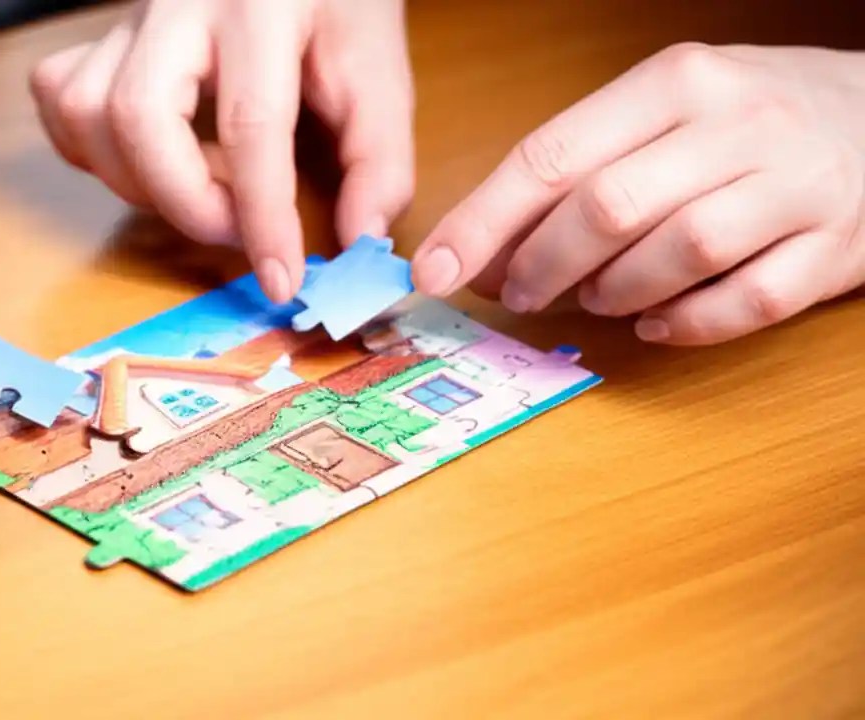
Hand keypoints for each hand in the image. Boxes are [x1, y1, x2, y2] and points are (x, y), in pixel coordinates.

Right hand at [29, 0, 414, 302]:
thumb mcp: (378, 68)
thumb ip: (378, 158)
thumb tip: (357, 241)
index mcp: (260, 6)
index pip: (250, 123)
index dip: (264, 217)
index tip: (281, 278)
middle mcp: (179, 2)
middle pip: (138, 116)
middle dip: (184, 201)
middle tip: (234, 230)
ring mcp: (130, 16)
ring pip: (87, 112)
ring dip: (139, 181)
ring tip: (202, 184)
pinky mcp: (103, 33)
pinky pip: (62, 98)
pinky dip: (93, 149)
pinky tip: (150, 160)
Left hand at [414, 43, 864, 344]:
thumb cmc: (746, 121)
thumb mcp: (660, 115)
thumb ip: (576, 172)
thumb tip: (480, 252)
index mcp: (676, 81)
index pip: (553, 154)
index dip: (483, 221)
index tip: (436, 269)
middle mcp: (739, 125)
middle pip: (609, 208)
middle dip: (542, 265)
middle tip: (518, 294)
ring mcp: (795, 187)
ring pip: (678, 254)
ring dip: (614, 294)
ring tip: (593, 300)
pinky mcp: (834, 249)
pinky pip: (746, 302)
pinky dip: (687, 324)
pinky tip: (657, 324)